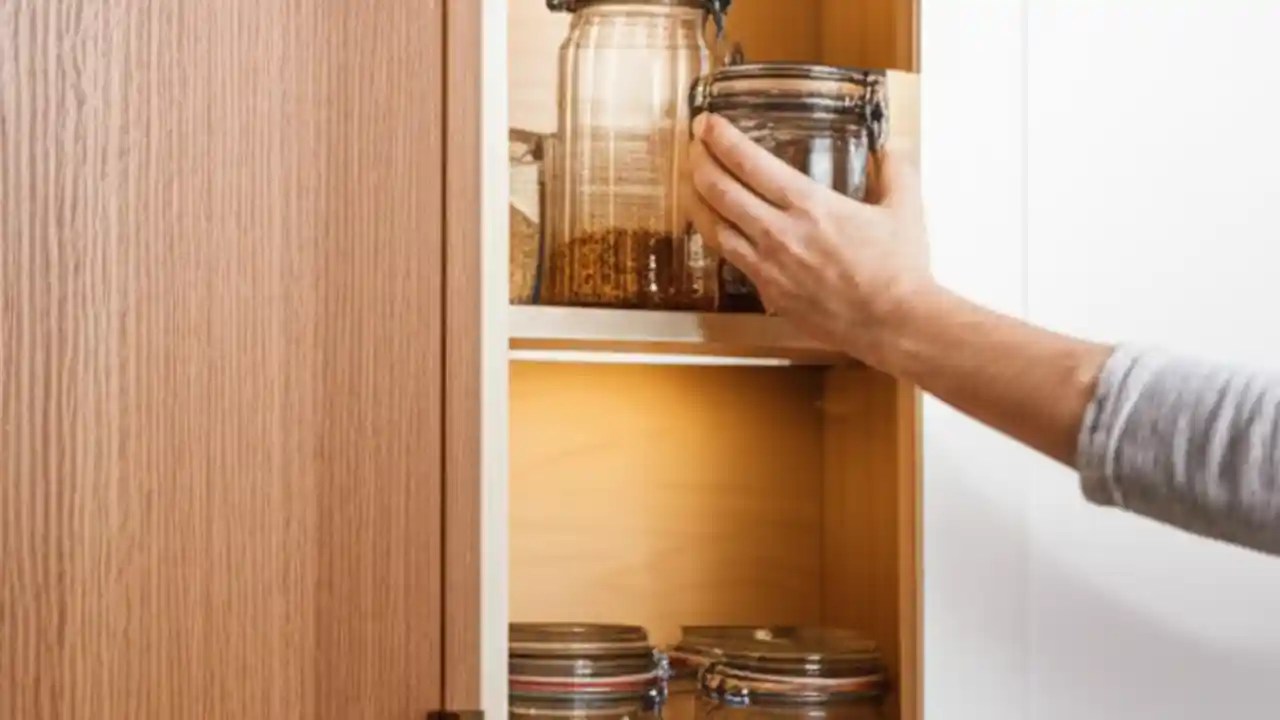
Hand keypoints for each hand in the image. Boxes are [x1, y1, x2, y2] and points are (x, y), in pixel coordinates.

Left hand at [687, 113, 932, 367]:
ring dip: (697, 200)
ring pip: (714, 227)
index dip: (721, 139)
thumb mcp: (904, 209)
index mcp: (809, 204)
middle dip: (699, 162)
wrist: (892, 324)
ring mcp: (769, 265)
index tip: (707, 123)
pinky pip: (730, 258)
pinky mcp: (768, 292)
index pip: (749, 163)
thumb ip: (896, 171)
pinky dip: (717, 236)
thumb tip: (891, 150)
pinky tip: (716, 227)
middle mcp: (779, 232)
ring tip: (691, 182)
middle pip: (719, 190)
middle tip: (693, 145)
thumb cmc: (899, 270)